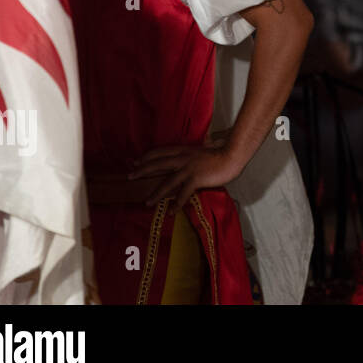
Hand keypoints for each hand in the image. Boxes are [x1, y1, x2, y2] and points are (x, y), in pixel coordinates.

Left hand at [129, 140, 244, 211]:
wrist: (232, 156)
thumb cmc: (219, 155)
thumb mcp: (200, 153)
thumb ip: (190, 157)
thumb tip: (182, 163)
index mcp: (183, 151)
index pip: (159, 152)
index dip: (146, 157)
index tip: (135, 161)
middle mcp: (182, 158)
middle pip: (157, 164)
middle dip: (142, 170)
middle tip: (130, 176)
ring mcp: (188, 168)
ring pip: (167, 182)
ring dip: (156, 194)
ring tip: (147, 203)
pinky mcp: (196, 179)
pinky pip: (183, 193)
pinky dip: (176, 204)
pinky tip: (171, 212)